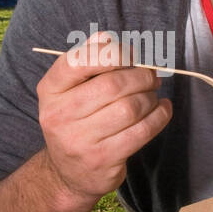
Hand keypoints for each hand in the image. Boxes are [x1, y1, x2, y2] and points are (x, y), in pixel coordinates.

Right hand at [36, 30, 171, 203]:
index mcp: (50, 91)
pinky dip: (159, 116)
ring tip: (153, 95)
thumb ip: (87, 60)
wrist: (69, 174)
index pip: (78, 61)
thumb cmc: (76, 121)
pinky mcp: (103, 160)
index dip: (112, 53)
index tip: (131, 56)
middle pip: (112, 85)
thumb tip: (107, 37)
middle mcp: (60, 115)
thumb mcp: (70, 90)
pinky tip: (162, 110)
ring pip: (130, 108)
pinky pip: (141, 131)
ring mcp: (80, 140)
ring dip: (150, 97)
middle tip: (152, 76)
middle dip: (141, 76)